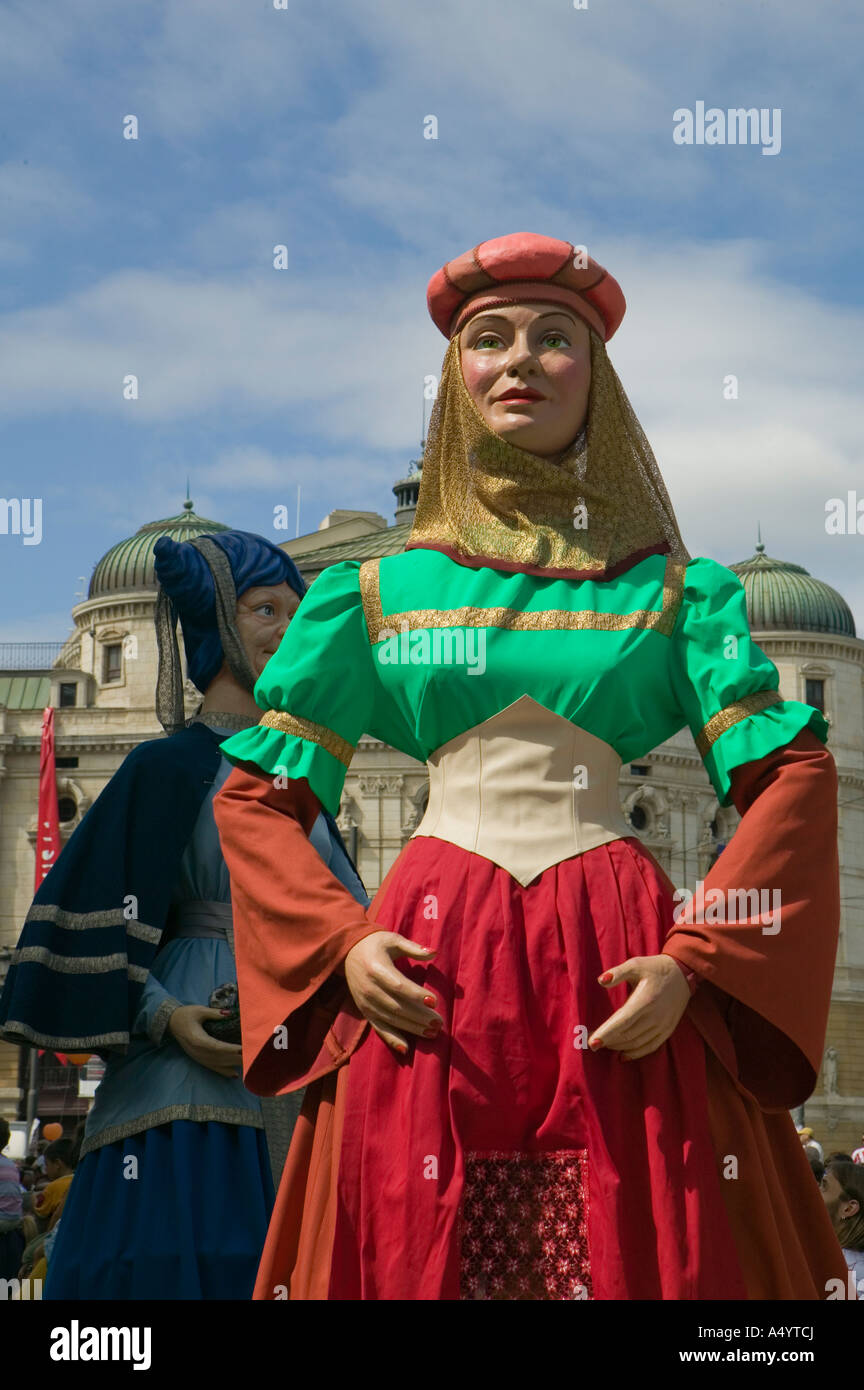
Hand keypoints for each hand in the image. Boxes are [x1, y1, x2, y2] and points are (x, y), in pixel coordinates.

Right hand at [168, 1005, 242, 1077]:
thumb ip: (213, 1013)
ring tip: (248, 1065)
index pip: (216, 1046)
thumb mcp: (199, 1011)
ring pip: (218, 1064)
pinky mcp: (199, 1059)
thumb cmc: (186, 1015)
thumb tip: (228, 1013)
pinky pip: (213, 1067)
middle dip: (236, 1058)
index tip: (242, 1049)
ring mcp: (198, 1057)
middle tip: (252, 1057)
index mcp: (197, 1039)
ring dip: (233, 1065)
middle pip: (219, 1057)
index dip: (230, 1049)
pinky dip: (224, 1072)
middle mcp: (198, 1051)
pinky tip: (235, 1075)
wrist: (172, 1023)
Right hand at [344, 931, 440, 1055]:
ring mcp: (365, 1002)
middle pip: (397, 1006)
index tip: (435, 1001)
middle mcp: (369, 988)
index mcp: (376, 968)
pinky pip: (378, 1028)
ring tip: (433, 1033)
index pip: (398, 985)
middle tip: (439, 1023)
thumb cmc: (376, 944)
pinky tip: (406, 1049)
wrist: (348, 952)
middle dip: (419, 1016)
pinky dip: (392, 1039)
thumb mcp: (393, 940)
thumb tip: (434, 952)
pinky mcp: (365, 1011)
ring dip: (412, 1028)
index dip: (416, 995)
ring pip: (391, 1019)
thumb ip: (413, 948)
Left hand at [588, 954, 689, 1060]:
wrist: (682, 974)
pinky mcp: (667, 1030)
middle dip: (607, 1041)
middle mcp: (655, 1016)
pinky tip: (622, 1055)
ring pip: (637, 1043)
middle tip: (591, 1043)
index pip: (622, 1021)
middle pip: (627, 1035)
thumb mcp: (636, 964)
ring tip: (603, 1045)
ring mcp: (662, 1025)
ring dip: (618, 1047)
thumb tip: (601, 981)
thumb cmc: (655, 968)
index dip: (606, 1033)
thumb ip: (618, 972)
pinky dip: (635, 1053)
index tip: (592, 1043)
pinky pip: (650, 1047)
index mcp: (645, 1000)